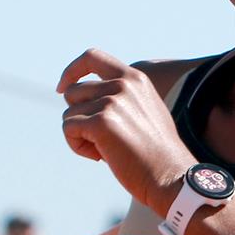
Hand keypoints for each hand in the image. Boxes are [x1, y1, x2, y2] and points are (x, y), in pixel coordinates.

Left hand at [57, 50, 197, 213]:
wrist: (172, 178)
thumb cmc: (158, 154)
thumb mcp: (146, 112)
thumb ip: (122, 98)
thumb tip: (84, 94)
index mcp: (134, 78)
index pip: (92, 57)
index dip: (72, 71)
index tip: (62, 88)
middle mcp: (122, 84)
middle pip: (73, 93)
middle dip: (79, 117)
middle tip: (101, 140)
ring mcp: (111, 102)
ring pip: (69, 114)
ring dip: (80, 136)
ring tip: (105, 151)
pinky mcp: (101, 122)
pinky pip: (68, 129)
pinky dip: (78, 146)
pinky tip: (101, 157)